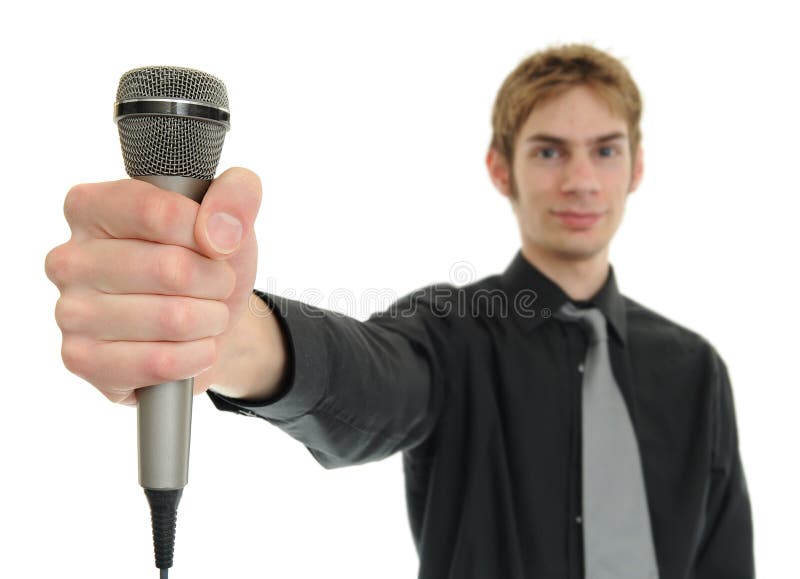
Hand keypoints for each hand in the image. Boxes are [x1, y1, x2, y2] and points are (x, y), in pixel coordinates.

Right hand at [45, 167, 261, 404]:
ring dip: (211, 320)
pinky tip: (195, 347)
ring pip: (173, 318)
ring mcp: (69, 313)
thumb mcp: (233, 219)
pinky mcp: (81, 360)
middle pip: (172, 269)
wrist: (210, 326)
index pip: (159, 212)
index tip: (219, 245)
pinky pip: (160, 362)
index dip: (208, 233)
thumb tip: (218, 232)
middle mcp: (68, 258)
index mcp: (91, 207)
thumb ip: (237, 194)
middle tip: (218, 285)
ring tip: (207, 315)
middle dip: (216, 282)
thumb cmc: (208, 264)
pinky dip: (196, 356)